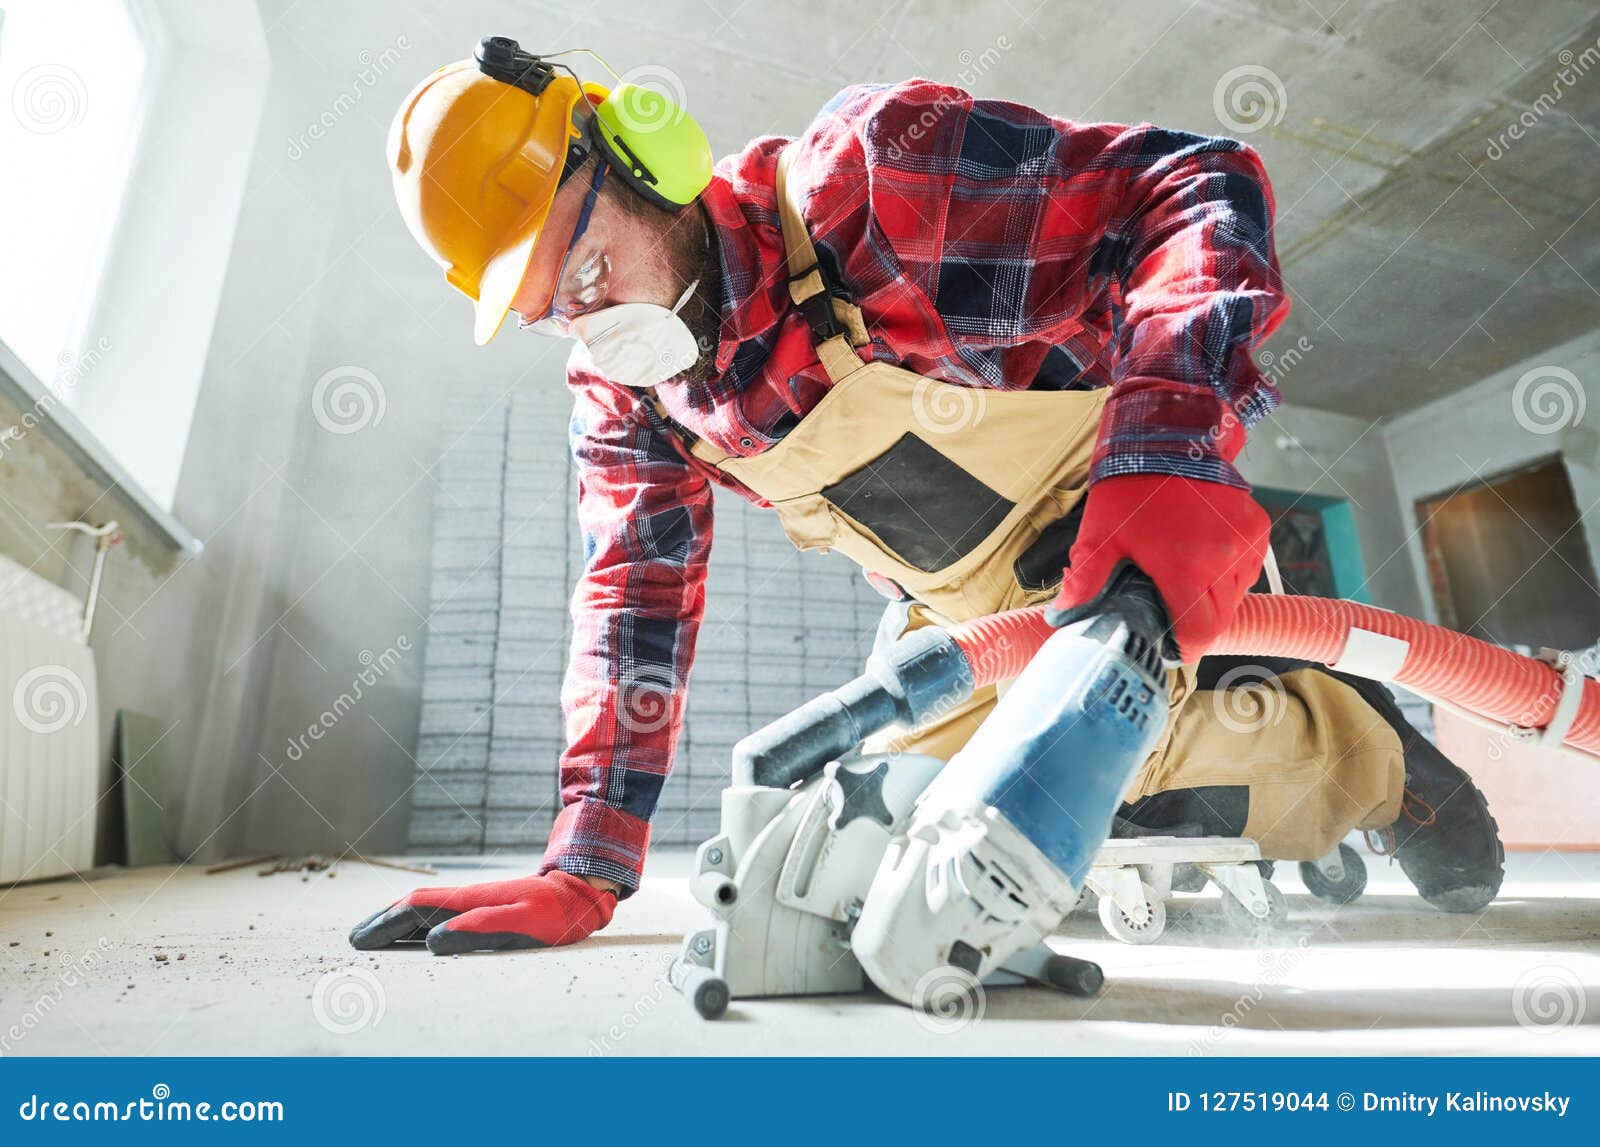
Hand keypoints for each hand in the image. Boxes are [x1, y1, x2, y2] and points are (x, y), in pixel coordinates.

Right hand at [348, 871, 616, 954]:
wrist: (579, 892)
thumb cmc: (553, 913)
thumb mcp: (520, 924)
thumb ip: (479, 930)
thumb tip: (435, 940)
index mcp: (468, 901)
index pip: (415, 909)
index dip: (385, 924)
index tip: (359, 940)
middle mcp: (465, 896)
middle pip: (413, 904)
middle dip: (382, 920)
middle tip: (354, 939)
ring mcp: (474, 899)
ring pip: (425, 907)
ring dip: (397, 920)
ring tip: (373, 936)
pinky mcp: (484, 906)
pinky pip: (441, 913)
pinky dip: (419, 923)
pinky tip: (417, 934)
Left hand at [1048, 473, 1268, 661]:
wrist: (1168, 435)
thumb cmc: (1131, 487)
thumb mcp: (1099, 536)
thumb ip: (1084, 582)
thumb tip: (1065, 616)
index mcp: (1185, 567)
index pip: (1199, 633)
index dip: (1183, 648)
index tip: (1168, 647)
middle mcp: (1224, 559)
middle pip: (1219, 618)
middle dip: (1195, 623)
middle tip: (1169, 612)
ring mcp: (1246, 543)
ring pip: (1236, 595)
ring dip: (1213, 597)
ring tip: (1183, 578)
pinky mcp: (1258, 529)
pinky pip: (1247, 568)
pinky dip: (1229, 573)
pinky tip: (1203, 557)